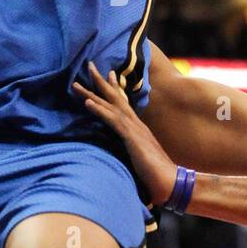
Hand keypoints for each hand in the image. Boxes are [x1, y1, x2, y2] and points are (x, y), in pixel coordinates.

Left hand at [74, 62, 176, 203]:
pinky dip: (99, 110)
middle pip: (115, 98)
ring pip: (110, 106)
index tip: (107, 74)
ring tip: (76, 83)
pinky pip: (112, 120)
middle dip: (100, 82)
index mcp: (138, 129)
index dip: (113, 90)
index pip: (123, 105)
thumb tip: (131, 158)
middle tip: (89, 65)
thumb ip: (135, 155)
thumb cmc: (158, 176)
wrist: (171, 182)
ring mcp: (134, 129)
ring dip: (92, 93)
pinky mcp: (131, 137)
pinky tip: (88, 102)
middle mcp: (136, 124)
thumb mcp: (142, 162)